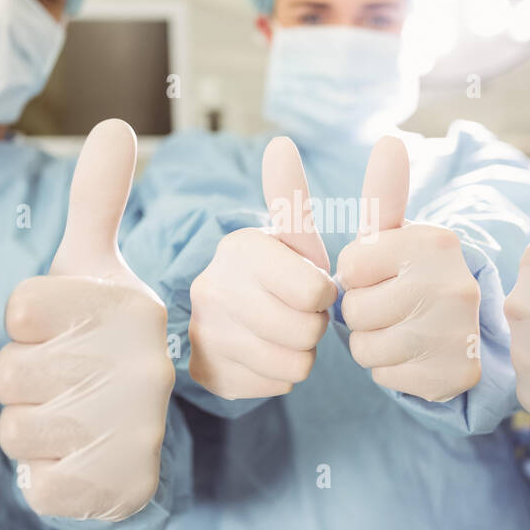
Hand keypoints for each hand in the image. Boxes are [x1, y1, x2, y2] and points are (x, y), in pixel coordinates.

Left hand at [0, 119, 174, 520]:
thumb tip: (119, 123)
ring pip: (19, 429)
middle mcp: (145, 366)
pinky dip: (42, 474)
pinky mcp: (120, 485)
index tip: (49, 330)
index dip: (21, 326)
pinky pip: (37, 480)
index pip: (22, 311)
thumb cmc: (95, 342)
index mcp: (133, 307)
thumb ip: (97, 201)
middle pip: (12, 373)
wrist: (134, 438)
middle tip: (54, 380)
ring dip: (26, 427)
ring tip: (61, 417)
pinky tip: (70, 457)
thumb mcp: (93, 271)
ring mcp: (137, 429)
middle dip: (18, 381)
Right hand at [188, 136, 336, 399]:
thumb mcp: (291, 237)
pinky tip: (263, 354)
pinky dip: (278, 374)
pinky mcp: (208, 373)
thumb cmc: (276, 272)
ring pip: (294, 364)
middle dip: (313, 324)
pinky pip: (275, 385)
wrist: (226, 313)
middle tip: (297, 312)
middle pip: (307, 331)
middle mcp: (213, 289)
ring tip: (283, 330)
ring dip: (299, 351)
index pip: (315, 293)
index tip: (310, 285)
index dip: (322, 293)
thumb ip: (292, 197)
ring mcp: (206, 335)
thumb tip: (280, 144)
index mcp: (239, 249)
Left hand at [338, 136, 481, 401]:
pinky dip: (392, 370)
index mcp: (435, 242)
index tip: (382, 273)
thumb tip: (390, 140)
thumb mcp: (399, 236)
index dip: (357, 274)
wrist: (474, 330)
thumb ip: (385, 193)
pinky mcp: (455, 374)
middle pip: (356, 311)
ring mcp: (458, 332)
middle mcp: (453, 284)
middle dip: (363, 313)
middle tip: (392, 306)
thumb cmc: (417, 276)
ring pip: (366, 348)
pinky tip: (415, 355)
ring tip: (402, 330)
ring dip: (373, 344)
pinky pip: (386, 377)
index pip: (350, 267)